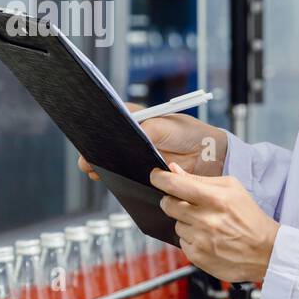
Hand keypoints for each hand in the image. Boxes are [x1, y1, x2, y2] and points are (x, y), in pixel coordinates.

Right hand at [78, 106, 228, 180]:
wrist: (211, 157)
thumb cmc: (191, 134)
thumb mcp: (167, 126)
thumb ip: (148, 130)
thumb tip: (130, 137)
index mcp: (139, 118)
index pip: (112, 119)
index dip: (99, 128)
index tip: (90, 137)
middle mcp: (137, 136)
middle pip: (111, 142)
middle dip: (98, 150)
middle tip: (88, 159)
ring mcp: (140, 155)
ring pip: (118, 160)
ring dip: (106, 166)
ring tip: (94, 170)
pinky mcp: (147, 172)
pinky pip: (130, 175)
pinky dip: (121, 178)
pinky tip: (112, 180)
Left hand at [150, 162, 278, 282]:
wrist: (266, 251)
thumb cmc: (250, 217)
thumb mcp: (232, 188)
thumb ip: (201, 179)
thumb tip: (175, 171)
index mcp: (215, 199)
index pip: (175, 184)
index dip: (159, 178)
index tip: (155, 176)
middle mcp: (205, 220)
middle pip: (168, 204)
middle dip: (171, 200)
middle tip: (185, 202)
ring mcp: (200, 240)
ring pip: (176, 224)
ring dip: (185, 222)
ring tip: (206, 224)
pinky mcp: (197, 257)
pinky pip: (182, 242)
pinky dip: (191, 238)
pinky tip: (208, 238)